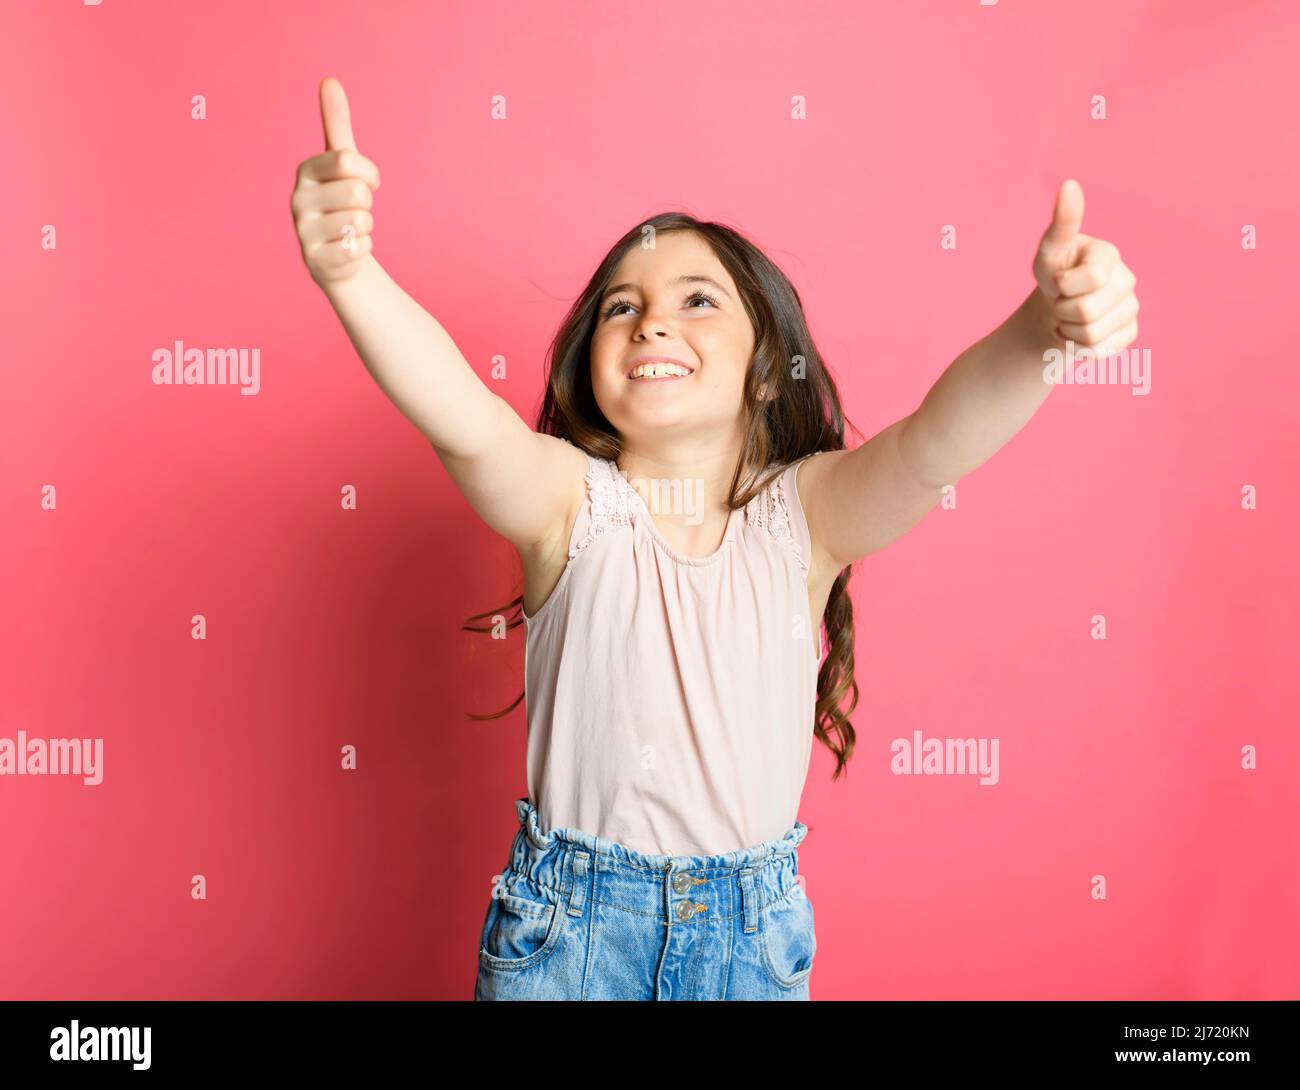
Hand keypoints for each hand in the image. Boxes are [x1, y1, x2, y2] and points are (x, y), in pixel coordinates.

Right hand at [290, 77, 381, 285]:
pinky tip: (349, 249)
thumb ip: (336, 123)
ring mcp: (303, 233)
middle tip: (354, 211)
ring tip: (350, 230)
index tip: (367, 182)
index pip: (347, 160)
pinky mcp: (316, 262)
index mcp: (305, 171)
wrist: (338, 255)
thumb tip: (329, 80)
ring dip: (366, 228)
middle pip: (357, 193)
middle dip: (367, 204)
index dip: (368, 174)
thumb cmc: (341, 202)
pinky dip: (363, 249)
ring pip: (361, 221)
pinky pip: (359, 248)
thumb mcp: (342, 163)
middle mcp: (297, 200)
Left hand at [1033, 179, 1138, 356]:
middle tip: (1061, 302)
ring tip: (1069, 317)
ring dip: (1068, 331)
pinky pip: (1099, 351)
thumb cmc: (1054, 275)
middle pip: (1086, 311)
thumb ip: (1062, 222)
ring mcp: (1131, 308)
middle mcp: (1127, 280)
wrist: (1054, 310)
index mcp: (1110, 255)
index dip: (1063, 286)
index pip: (1090, 278)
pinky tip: (1079, 333)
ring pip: (1091, 335)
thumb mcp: (1050, 251)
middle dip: (1061, 311)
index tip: (1059, 281)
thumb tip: (1069, 184)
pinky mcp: (1129, 334)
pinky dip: (1079, 348)